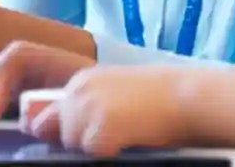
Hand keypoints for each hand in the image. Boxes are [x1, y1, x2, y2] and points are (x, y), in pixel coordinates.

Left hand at [29, 67, 192, 156]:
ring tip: (122, 136)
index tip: (84, 134)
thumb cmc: (160, 97)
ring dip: (89, 147)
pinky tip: (127, 141)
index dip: (61, 129)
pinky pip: (88, 153)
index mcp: (81, 81)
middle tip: (108, 136)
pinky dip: (106, 153)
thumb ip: (87, 105)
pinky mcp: (100, 130)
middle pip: (50, 129)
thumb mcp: (115, 93)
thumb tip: (55, 127)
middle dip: (73, 139)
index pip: (46, 113)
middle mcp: (78, 91)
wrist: (188, 97)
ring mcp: (87, 109)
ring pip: (69, 143)